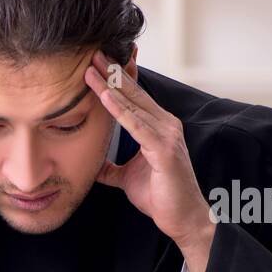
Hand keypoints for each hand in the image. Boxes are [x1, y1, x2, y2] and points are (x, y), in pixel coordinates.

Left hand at [85, 50, 214, 271]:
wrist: (181, 218)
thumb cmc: (160, 196)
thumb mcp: (126, 178)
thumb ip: (111, 168)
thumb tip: (93, 165)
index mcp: (157, 126)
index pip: (133, 96)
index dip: (115, 78)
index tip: (96, 62)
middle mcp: (165, 124)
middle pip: (132, 93)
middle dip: (110, 73)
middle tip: (91, 53)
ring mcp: (166, 134)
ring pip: (132, 104)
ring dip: (110, 86)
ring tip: (91, 69)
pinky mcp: (163, 149)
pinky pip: (137, 126)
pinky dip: (119, 111)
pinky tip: (104, 97)